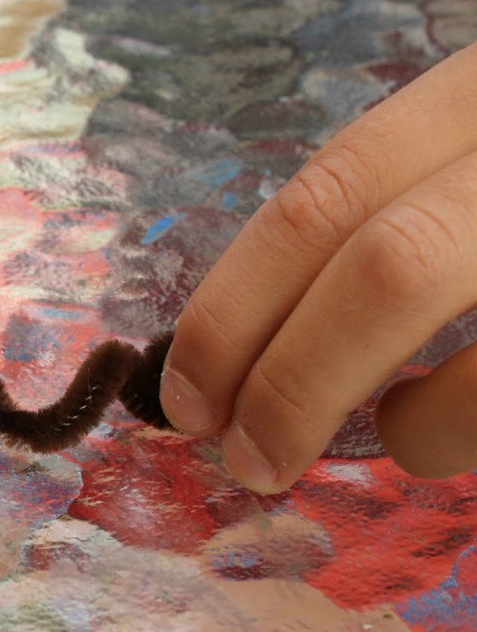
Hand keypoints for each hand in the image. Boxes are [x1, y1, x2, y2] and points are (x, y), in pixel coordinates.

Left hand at [160, 41, 476, 491]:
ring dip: (421, 429)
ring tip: (405, 432)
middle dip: (292, 383)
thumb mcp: (468, 169)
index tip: (182, 396)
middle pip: (392, 265)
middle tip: (246, 462)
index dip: (235, 307)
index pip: (327, 196)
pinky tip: (468, 429)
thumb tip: (237, 356)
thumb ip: (387, 226)